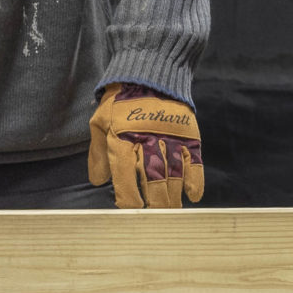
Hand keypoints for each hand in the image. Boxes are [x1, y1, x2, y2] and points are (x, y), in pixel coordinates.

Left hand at [89, 84, 203, 207]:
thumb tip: (97, 181)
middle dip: (154, 202)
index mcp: (123, 138)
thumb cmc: (121, 102)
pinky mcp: (188, 135)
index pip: (126, 174)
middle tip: (155, 218)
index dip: (128, 196)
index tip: (129, 210)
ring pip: (174, 174)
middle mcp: (148, 140)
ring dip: (173, 196)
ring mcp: (171, 138)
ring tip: (171, 212)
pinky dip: (195, 181)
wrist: (151, 73)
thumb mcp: (101, 122)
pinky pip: (194, 162)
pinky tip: (193, 196)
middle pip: (153, 178)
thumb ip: (99, 152)